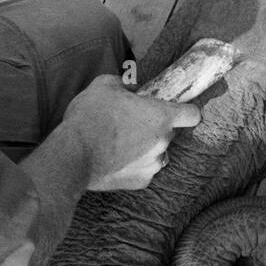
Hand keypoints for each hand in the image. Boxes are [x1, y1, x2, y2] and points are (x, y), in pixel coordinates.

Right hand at [64, 75, 199, 190]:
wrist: (73, 155)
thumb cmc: (91, 116)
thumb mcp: (104, 85)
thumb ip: (123, 84)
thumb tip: (129, 87)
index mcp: (161, 116)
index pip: (192, 114)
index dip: (186, 111)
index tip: (176, 111)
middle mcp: (164, 142)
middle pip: (168, 133)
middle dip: (154, 129)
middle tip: (129, 124)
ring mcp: (153, 164)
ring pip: (156, 153)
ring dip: (144, 149)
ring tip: (118, 144)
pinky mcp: (141, 182)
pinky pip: (143, 171)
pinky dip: (132, 167)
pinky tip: (114, 160)